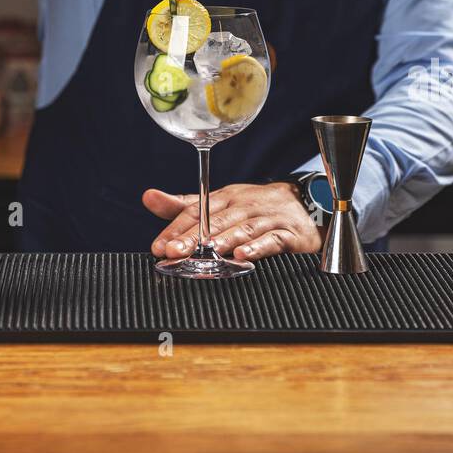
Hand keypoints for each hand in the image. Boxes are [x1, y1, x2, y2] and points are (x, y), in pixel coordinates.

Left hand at [143, 183, 325, 262]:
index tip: (158, 246)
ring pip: (241, 228)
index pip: (196, 211)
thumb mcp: (219, 203)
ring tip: (205, 252)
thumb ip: (184, 206)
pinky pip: (271, 240)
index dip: (176, 228)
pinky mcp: (286, 233)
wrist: (304, 204)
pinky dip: (257, 247)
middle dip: (192, 238)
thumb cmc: (255, 206)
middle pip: (215, 221)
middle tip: (172, 252)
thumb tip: (148, 197)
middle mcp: (243, 205)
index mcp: (224, 198)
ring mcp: (265, 218)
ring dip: (222, 240)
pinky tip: (243, 255)